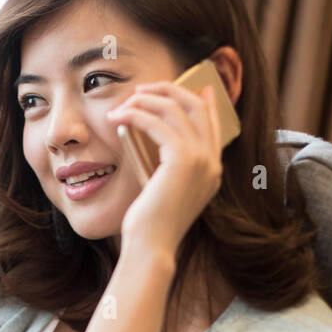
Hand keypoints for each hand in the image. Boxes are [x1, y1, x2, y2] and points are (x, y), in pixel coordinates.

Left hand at [107, 81, 222, 251]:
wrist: (152, 247)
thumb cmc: (151, 224)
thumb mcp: (163, 188)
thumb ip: (164, 163)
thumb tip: (142, 130)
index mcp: (212, 170)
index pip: (212, 123)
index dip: (201, 100)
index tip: (188, 85)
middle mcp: (212, 162)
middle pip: (196, 107)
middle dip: (169, 91)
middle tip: (142, 90)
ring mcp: (202, 159)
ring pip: (176, 109)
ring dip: (147, 100)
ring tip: (124, 104)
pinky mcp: (183, 160)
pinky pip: (158, 122)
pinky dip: (137, 114)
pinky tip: (118, 117)